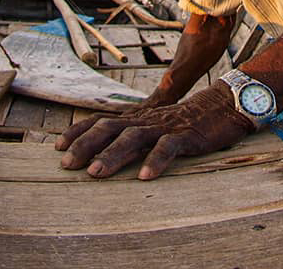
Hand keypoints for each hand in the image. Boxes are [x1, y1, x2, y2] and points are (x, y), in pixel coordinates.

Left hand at [55, 82, 253, 179]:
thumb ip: (137, 135)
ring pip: (133, 137)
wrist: (224, 105)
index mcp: (138, 118)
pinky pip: (168, 147)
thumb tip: (111, 149)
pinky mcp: (186, 135)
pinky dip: (155, 161)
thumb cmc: (188, 121)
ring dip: (112, 155)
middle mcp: (146, 120)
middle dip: (85, 145)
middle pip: (109, 127)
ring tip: (96, 173)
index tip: (58, 147)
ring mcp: (165, 127)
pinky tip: (145, 176)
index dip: (78, 132)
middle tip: (67, 164)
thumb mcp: (158, 127)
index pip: (101, 120)